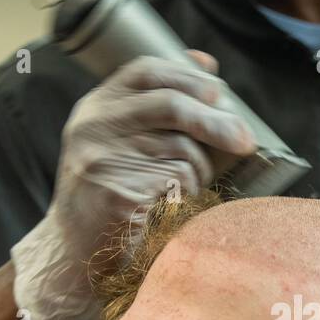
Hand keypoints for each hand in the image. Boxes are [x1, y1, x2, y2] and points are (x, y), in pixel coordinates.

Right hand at [11, 50, 255, 319]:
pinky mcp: (115, 194)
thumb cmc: (113, 196)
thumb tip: (208, 65)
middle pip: (171, 106)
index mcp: (96, 108)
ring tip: (188, 191)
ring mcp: (100, 160)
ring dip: (200, 173)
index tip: (218, 89)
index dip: (187, 76)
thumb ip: (157, 106)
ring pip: (181, 151)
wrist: (75, 254)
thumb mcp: (123, 142)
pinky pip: (177, 185)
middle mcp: (92, 127)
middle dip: (216, 122)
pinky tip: (174, 208)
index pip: (145, 70)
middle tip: (245, 141)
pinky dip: (188, 198)